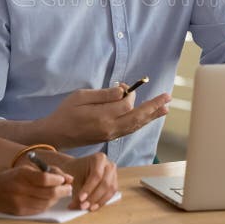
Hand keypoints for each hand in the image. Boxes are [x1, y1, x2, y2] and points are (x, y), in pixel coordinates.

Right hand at [0, 166, 72, 214]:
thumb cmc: (12, 177)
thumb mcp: (27, 169)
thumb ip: (47, 172)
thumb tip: (68, 178)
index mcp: (22, 175)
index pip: (45, 179)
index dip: (58, 179)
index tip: (64, 179)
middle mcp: (21, 189)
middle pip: (49, 193)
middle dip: (63, 190)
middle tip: (68, 188)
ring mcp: (21, 202)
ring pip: (47, 203)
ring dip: (57, 198)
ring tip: (60, 192)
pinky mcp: (21, 212)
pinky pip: (41, 209)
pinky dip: (48, 204)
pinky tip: (49, 199)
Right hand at [41, 86, 170, 148]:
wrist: (57, 134)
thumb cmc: (66, 112)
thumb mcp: (81, 97)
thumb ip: (103, 94)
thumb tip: (123, 91)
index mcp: (102, 117)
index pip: (126, 104)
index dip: (129, 93)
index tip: (124, 86)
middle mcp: (110, 128)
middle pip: (137, 117)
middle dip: (154, 106)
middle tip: (168, 97)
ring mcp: (111, 135)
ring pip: (136, 125)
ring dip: (151, 116)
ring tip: (165, 108)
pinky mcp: (110, 137)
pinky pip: (130, 129)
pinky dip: (141, 122)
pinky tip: (148, 117)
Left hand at [58, 153, 117, 210]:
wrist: (79, 167)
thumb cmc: (76, 170)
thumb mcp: (74, 177)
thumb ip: (76, 191)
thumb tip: (75, 206)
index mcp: (99, 158)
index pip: (96, 175)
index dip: (89, 188)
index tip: (81, 198)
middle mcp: (109, 165)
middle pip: (105, 183)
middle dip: (94, 197)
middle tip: (83, 206)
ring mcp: (114, 174)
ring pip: (110, 189)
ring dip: (99, 201)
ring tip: (88, 208)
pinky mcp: (114, 182)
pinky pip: (111, 194)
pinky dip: (102, 201)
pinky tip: (94, 207)